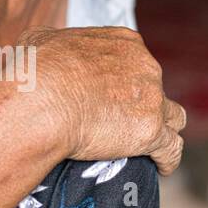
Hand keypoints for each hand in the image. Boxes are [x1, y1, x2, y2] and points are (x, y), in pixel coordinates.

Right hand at [26, 25, 185, 173]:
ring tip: (151, 145)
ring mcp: (152, 99)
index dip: (127, 80)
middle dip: (142, 105)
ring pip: (172, 116)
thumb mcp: (39, 40)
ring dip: (163, 129)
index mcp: (124, 43)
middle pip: (155, 88)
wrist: (40, 101)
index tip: (114, 96)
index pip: (137, 62)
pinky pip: (171, 148)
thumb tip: (41, 51)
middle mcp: (145, 67)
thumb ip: (53, 43)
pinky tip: (160, 166)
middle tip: (120, 123)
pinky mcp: (151, 132)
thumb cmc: (34, 72)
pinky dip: (166, 158)